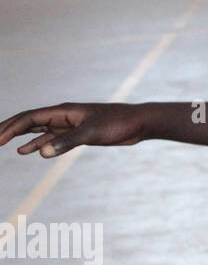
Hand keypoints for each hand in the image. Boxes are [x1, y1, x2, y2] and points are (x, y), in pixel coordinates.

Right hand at [0, 103, 147, 157]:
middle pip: (29, 121)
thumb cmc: (117, 124)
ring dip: (20, 136)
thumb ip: (66, 142)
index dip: (10, 128)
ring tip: (1, 143)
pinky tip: (27, 151)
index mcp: (63, 111)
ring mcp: (69, 124)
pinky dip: (37, 144)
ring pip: (37, 129)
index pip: (29, 118)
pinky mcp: (77, 133)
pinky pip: (50, 138)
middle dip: (9, 129)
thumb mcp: (91, 133)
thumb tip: (40, 153)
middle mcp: (62, 115)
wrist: (138, 123)